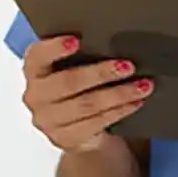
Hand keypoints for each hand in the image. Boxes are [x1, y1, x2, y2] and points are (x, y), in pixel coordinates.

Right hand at [20, 35, 153, 152]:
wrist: (77, 128)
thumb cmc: (77, 86)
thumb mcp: (72, 66)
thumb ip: (83, 53)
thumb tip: (114, 38)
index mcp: (34, 70)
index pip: (37, 56)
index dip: (54, 48)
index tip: (77, 40)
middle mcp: (36, 96)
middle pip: (68, 82)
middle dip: (101, 73)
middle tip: (127, 66)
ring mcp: (48, 121)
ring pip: (87, 105)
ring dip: (118, 94)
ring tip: (142, 85)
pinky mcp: (65, 139)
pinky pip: (96, 123)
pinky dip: (120, 110)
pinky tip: (135, 102)